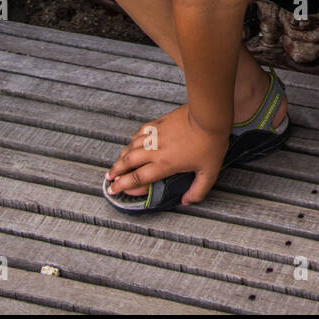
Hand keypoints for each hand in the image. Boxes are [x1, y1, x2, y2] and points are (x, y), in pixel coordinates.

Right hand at [105, 103, 229, 205]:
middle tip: (109, 178)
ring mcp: (155, 135)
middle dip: (116, 171)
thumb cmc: (210, 143)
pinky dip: (132, 140)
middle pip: (128, 162)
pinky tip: (132, 142)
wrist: (208, 116)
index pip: (138, 178)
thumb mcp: (209, 173)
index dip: (123, 185)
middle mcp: (155, 150)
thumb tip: (187, 201)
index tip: (113, 190)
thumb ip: (197, 191)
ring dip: (121, 156)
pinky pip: (140, 132)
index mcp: (164, 164)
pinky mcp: (159, 123)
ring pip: (131, 147)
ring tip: (116, 163)